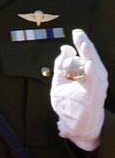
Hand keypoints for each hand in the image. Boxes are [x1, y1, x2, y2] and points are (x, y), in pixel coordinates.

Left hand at [51, 28, 107, 151]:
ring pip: (94, 65)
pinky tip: (89, 62)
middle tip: (78, 33)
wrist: (77, 126)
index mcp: (86, 72)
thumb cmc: (70, 105)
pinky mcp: (96, 93)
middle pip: (90, 57)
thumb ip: (61, 66)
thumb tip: (64, 48)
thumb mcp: (59, 83)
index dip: (80, 42)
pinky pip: (95, 80)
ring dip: (89, 54)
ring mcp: (97, 84)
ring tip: (83, 43)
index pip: (83, 54)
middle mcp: (94, 76)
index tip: (76, 31)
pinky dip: (92, 71)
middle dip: (84, 44)